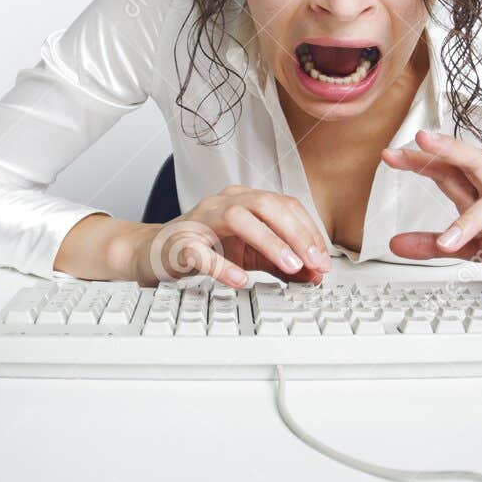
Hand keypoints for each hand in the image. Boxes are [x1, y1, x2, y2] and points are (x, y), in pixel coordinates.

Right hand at [138, 186, 332, 288]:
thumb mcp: (252, 254)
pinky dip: (223, 266)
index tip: (323, 259)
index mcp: (245, 200)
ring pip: (238, 219)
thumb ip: (283, 262)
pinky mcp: (181, 243)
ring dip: (269, 243)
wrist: (159, 252)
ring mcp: (202, 220)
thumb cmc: (208, 248)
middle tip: (312, 262)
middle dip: (295, 233)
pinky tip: (241, 280)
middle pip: (266, 205)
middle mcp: (225, 202)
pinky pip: (202, 251)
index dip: (308, 231)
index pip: (285, 205)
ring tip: (289, 267)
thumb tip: (315, 273)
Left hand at [383, 129, 481, 311]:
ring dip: (472, 220)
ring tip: (447, 243)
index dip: (422, 161)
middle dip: (448, 151)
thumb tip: (394, 244)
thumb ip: (435, 245)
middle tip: (420, 142)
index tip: (389, 154)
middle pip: (476, 164)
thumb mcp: (476, 245)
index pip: (451, 171)